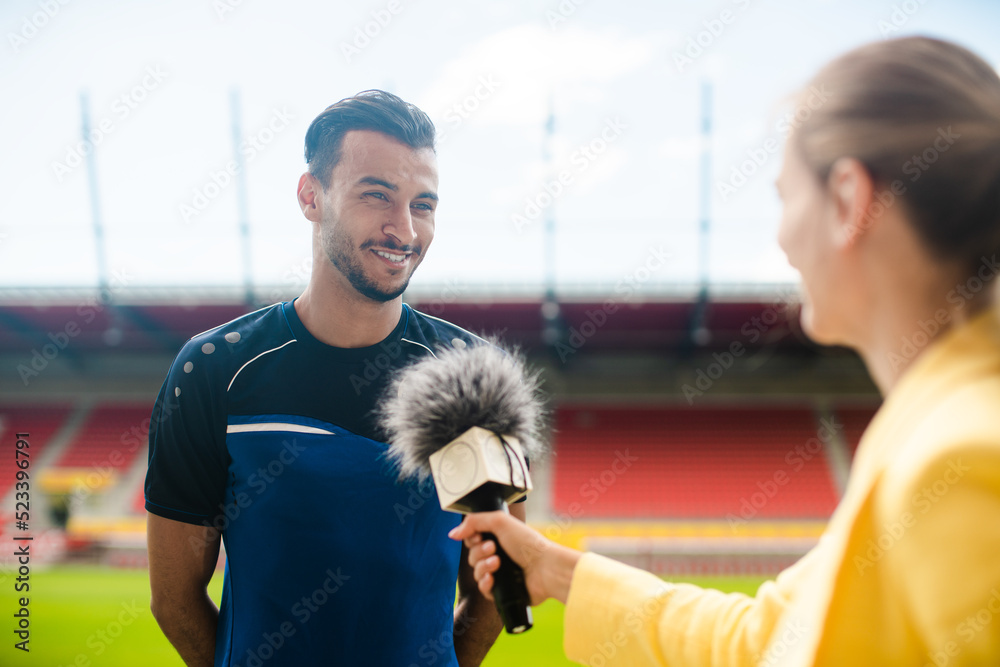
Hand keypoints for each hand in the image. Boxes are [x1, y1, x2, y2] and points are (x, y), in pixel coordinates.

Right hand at [449, 511, 581, 604]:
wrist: (545, 568)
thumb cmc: (527, 543)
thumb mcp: (499, 521)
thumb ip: (474, 522)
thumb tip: (453, 533)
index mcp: (498, 538)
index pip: (472, 539)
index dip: (471, 538)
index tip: (478, 536)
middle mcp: (498, 555)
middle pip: (472, 556)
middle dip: (479, 552)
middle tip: (493, 548)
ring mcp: (500, 574)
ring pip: (476, 572)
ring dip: (483, 566)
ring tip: (497, 563)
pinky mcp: (501, 591)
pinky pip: (483, 588)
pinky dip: (485, 583)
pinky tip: (493, 579)